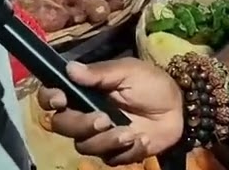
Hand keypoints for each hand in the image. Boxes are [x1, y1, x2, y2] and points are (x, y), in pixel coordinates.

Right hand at [38, 59, 183, 164]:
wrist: (178, 108)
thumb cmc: (151, 83)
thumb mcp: (128, 71)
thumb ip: (99, 73)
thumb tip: (69, 68)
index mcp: (84, 91)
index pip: (52, 96)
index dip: (50, 99)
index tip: (62, 100)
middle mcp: (85, 113)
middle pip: (61, 125)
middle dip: (80, 124)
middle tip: (103, 119)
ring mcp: (98, 135)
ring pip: (83, 145)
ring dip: (106, 140)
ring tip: (130, 131)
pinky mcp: (114, 152)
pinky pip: (108, 159)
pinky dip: (125, 151)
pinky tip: (141, 139)